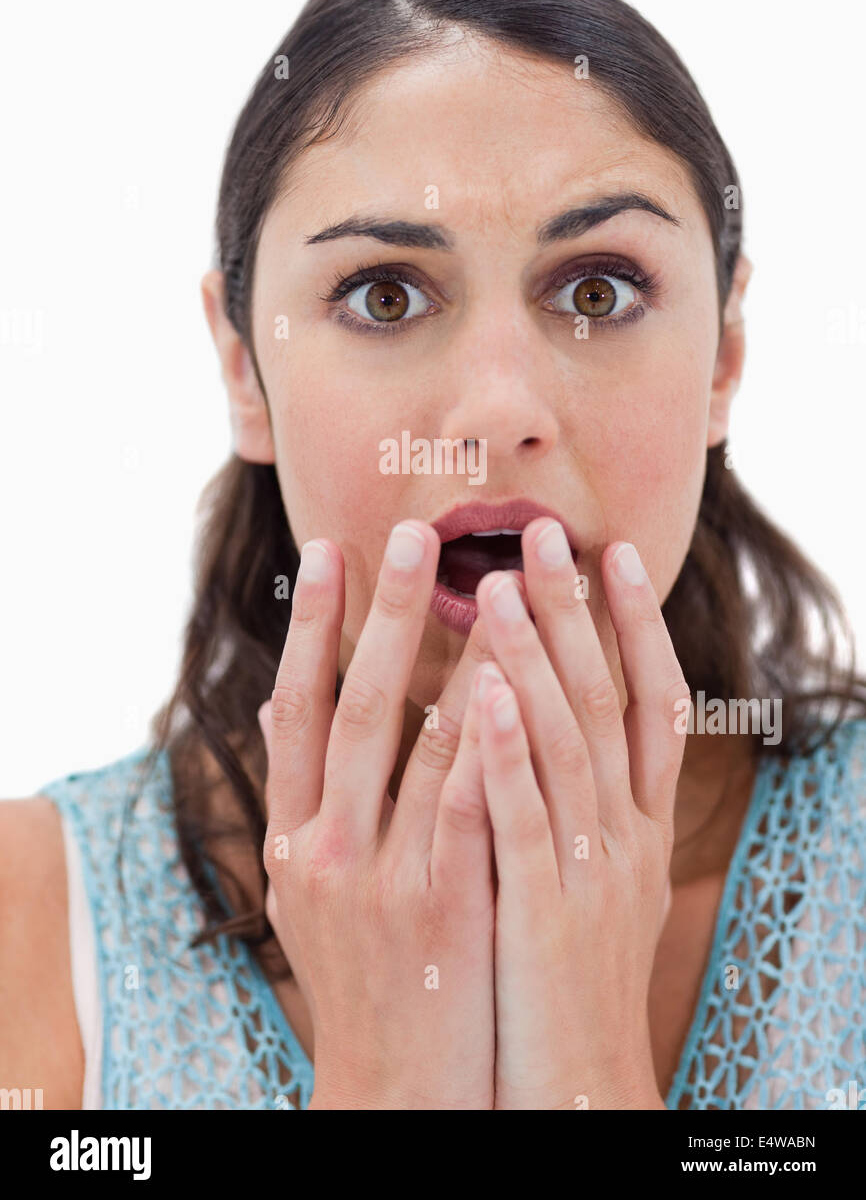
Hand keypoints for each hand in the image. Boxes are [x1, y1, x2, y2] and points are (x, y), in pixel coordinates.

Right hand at [259, 521, 497, 1109]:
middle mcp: (325, 850)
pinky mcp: (446, 910)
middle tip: (410, 532)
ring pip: (421, 747)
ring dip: (455, 657)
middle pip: (354, 709)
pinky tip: (516, 683)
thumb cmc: (359, 972)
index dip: (310, 628)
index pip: (296, 711)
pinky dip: (490, 742)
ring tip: (487, 582)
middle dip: (382, 616)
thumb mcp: (304, 889)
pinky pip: (471, 808)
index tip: (327, 550)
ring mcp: (384, 881)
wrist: (394, 1086)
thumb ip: (296, 794)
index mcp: (290, 836)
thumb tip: (274, 702)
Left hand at [473, 521, 687, 1109]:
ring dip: (532, 659)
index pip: (653, 703)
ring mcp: (589, 871)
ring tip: (496, 583)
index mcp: (637, 826)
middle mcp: (625, 836)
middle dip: (580, 615)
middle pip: (610, 702)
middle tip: (551, 533)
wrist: (574, 1089)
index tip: (618, 554)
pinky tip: (479, 690)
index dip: (639, 626)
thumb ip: (554, 800)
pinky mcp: (541, 911)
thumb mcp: (579, 878)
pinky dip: (502, 750)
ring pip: (567, 744)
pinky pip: (523, 817)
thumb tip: (515, 725)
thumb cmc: (563, 978)